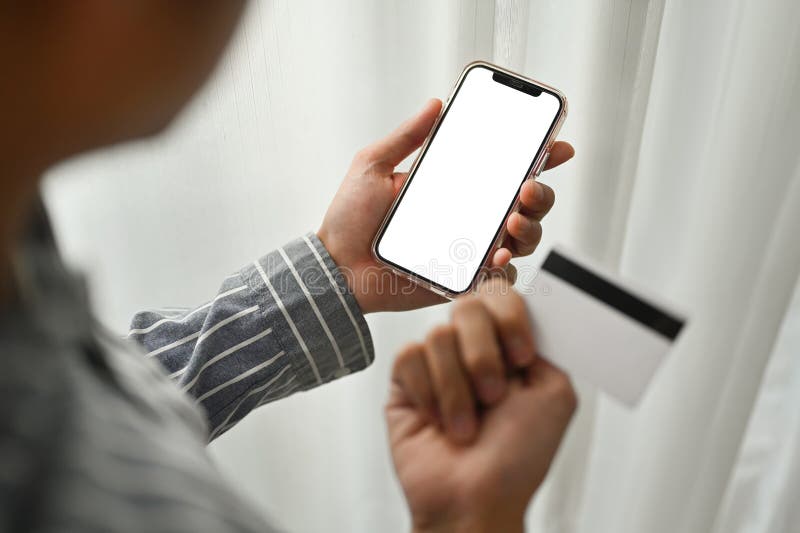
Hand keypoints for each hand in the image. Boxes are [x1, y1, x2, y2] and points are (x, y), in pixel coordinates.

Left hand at [317, 99, 573, 312]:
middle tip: (526, 189)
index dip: (537, 157)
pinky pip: (500, 277)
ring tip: (511, 223)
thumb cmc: (350, 220)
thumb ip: (405, 137)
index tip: (556, 146)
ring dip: (529, 228)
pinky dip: (506, 268)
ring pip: (523, 238)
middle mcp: (469, 217)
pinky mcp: (464, 279)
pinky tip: (495, 258)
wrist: (336, 268)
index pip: (504, 168)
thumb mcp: (373, 167)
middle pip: (526, 204)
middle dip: (540, 194)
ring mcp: (469, 248)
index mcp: (454, 186)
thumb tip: (435, 103)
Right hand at [386, 279, 576, 532]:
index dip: (510, 318)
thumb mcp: (556, 395)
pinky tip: (437, 421)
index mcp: (509, 346)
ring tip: (466, 425)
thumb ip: (548, 343)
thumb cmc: (517, 458)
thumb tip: (530, 307)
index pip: (502, 297)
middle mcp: (472, 349)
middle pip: (468, 306)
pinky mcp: (405, 381)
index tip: (521, 358)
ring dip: (458, 389)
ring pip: (438, 336)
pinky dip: (429, 393)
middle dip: (484, 355)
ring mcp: (437, 363)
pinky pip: (410, 356)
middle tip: (494, 396)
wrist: (476, 498)